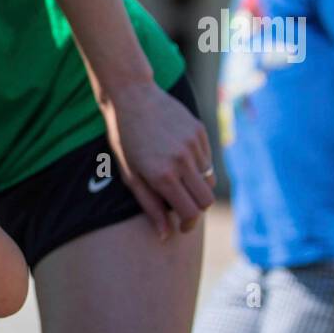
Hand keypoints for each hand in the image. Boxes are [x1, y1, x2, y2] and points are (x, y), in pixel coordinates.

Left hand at [102, 81, 214, 238]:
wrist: (132, 97)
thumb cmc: (125, 140)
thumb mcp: (130, 175)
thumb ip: (150, 206)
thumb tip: (165, 235)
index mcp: (163, 175)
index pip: (190, 212)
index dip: (187, 224)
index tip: (181, 227)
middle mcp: (182, 161)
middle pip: (205, 200)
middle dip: (196, 210)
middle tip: (182, 211)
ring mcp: (194, 145)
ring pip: (208, 179)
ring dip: (195, 185)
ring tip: (174, 178)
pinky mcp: (200, 131)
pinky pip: (207, 159)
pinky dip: (197, 166)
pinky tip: (177, 157)